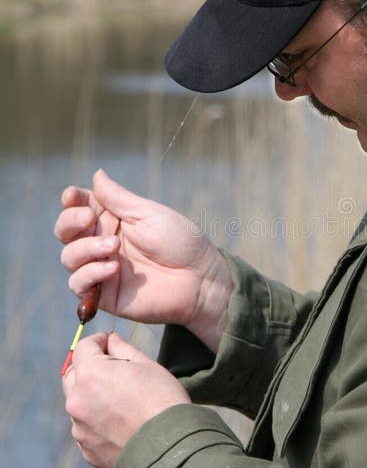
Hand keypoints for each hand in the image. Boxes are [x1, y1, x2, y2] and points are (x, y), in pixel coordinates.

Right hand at [54, 169, 232, 351]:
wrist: (199, 279)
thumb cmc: (180, 242)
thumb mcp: (148, 214)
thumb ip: (118, 198)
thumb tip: (96, 174)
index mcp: (113, 220)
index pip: (79, 206)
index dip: (71, 200)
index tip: (72, 196)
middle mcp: (102, 243)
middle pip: (65, 231)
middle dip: (69, 222)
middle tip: (89, 219)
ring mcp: (101, 268)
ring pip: (69, 257)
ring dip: (86, 248)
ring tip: (115, 247)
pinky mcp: (104, 294)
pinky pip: (78, 284)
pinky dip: (89, 274)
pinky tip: (112, 268)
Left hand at [63, 332, 191, 467]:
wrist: (171, 447)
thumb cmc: (163, 400)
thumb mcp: (147, 365)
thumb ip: (123, 348)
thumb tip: (111, 340)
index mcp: (91, 374)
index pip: (83, 347)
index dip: (98, 341)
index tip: (109, 343)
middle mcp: (77, 400)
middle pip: (73, 375)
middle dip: (88, 368)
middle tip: (113, 370)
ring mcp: (79, 428)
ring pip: (79, 403)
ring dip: (92, 396)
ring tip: (122, 402)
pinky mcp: (87, 449)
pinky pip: (86, 428)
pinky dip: (98, 422)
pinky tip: (121, 424)